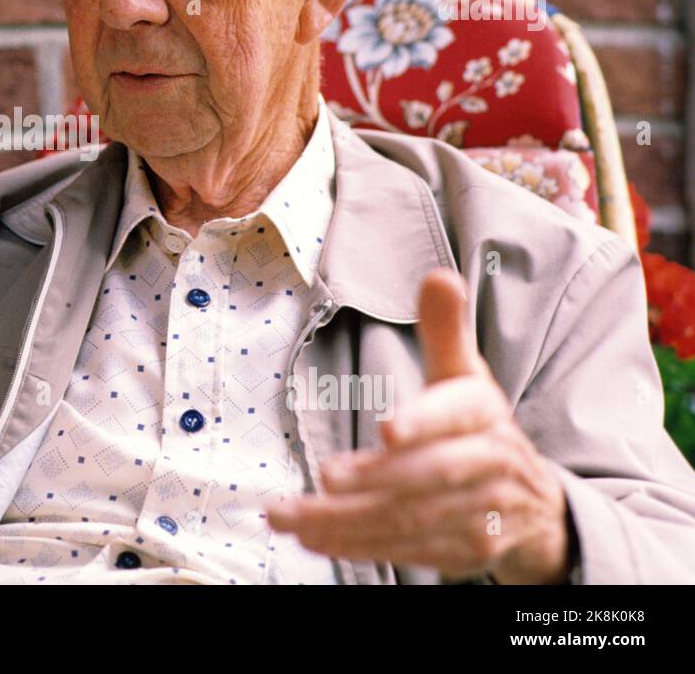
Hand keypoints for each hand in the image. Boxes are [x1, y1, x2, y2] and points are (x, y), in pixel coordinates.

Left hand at [264, 268, 570, 583]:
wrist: (537, 506)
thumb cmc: (479, 427)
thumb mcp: (467, 377)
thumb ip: (445, 331)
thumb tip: (439, 275)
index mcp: (484, 414)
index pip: (458, 416)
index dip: (424, 422)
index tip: (386, 429)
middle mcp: (489, 466)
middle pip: (430, 476)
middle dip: (373, 480)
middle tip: (321, 478)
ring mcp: (480, 515)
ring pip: (411, 520)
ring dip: (347, 521)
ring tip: (291, 517)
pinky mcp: (463, 552)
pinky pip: (407, 551)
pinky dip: (359, 546)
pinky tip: (315, 539)